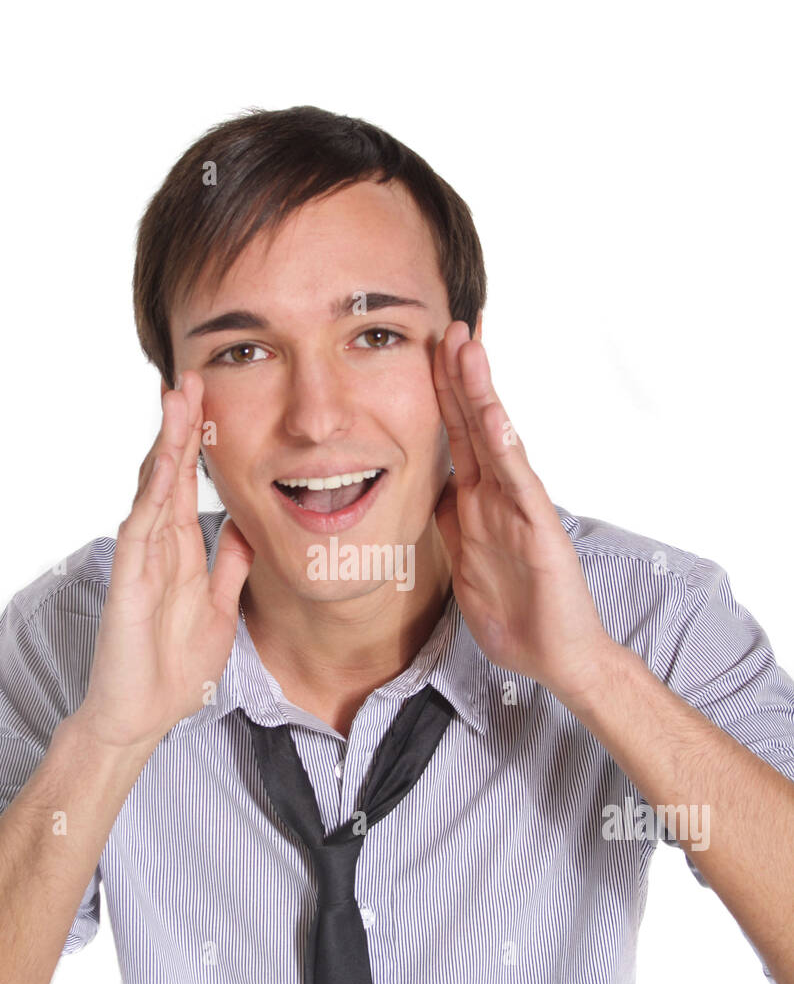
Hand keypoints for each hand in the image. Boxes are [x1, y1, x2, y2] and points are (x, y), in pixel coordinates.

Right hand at [75, 369, 254, 749]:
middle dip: (179, 425)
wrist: (142, 715)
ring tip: (174, 399)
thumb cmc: (173, 666)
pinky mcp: (129, 582)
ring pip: (151, 489)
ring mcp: (141, 560)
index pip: (188, 482)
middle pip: (166, 472)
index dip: (197, 441)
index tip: (209, 399)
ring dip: (164, 444)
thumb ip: (230, 567)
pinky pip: (140, 530)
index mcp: (181, 550)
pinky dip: (150, 495)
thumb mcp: (219, 606)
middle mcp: (158, 546)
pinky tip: (161, 465)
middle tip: (189, 376)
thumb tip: (248, 527)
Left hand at [432, 321, 614, 702]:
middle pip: (472, 425)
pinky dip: (506, 449)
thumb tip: (429, 496)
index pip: (454, 438)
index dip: (439, 396)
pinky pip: (519, 485)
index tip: (426, 353)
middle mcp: (498, 498)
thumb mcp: (465, 566)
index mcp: (476, 505)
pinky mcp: (540, 531)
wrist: (557, 658)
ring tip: (469, 347)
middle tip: (448, 325)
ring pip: (496, 441)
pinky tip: (494, 417)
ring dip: (481, 393)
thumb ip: (450, 527)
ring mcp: (520, 510)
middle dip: (459, 375)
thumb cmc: (517, 617)